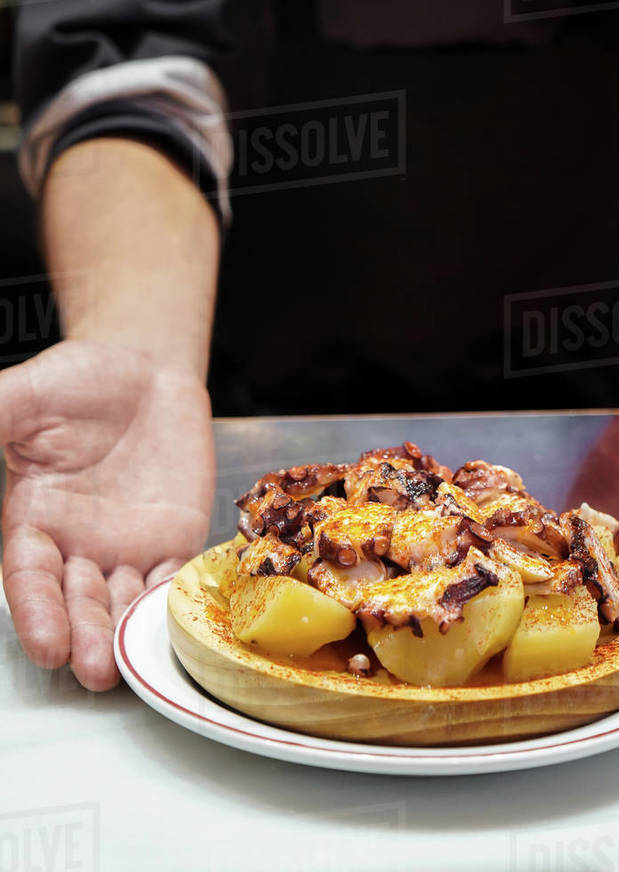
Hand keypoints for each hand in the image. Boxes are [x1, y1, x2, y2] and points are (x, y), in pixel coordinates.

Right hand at [1, 340, 214, 689]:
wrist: (144, 365)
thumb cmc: (77, 379)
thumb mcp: (24, 397)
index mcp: (36, 519)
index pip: (31, 578)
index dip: (38, 613)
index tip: (47, 645)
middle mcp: (79, 544)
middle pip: (78, 602)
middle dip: (85, 637)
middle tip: (92, 671)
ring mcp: (129, 545)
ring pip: (123, 601)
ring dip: (123, 634)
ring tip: (126, 665)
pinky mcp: (175, 537)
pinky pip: (174, 578)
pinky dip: (173, 603)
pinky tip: (174, 625)